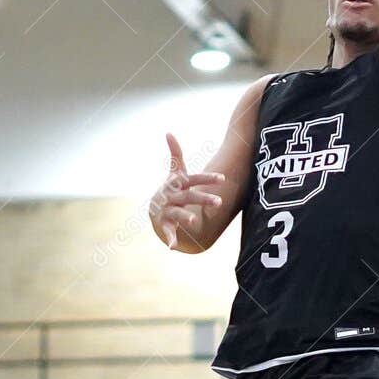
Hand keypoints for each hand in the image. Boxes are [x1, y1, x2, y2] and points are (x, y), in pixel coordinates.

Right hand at [151, 133, 223, 249]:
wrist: (155, 209)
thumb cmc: (172, 189)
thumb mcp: (175, 173)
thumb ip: (175, 154)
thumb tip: (168, 132)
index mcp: (177, 184)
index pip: (194, 179)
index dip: (207, 178)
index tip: (223, 178)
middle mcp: (171, 196)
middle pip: (189, 196)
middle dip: (203, 198)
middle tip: (220, 202)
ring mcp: (167, 209)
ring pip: (177, 212)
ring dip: (185, 215)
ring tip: (194, 220)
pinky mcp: (164, 223)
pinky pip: (167, 230)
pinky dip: (169, 238)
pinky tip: (173, 246)